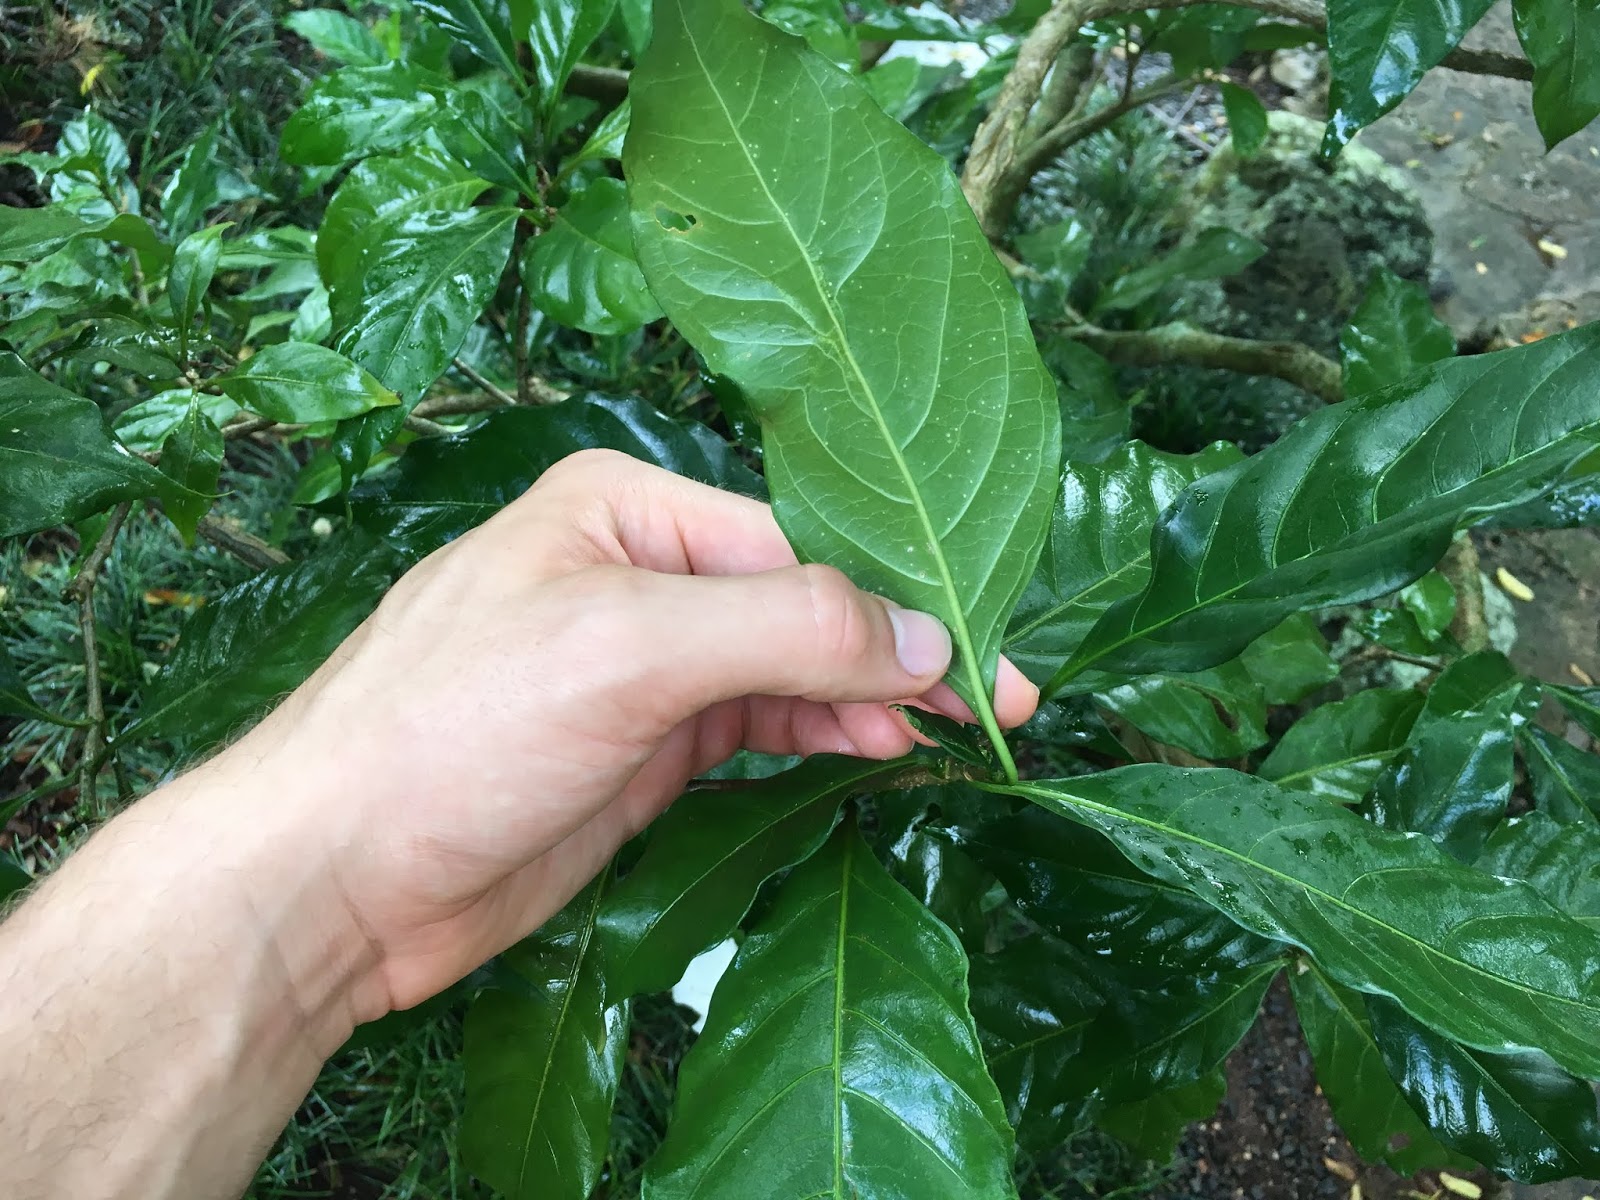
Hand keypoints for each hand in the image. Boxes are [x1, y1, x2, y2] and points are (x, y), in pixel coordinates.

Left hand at [235, 449, 1037, 1016]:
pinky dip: (814, 738)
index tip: (985, 662)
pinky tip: (870, 753)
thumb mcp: (627, 648)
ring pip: (783, 669)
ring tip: (947, 740)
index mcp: (622, 506)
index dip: (894, 601)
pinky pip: (751, 728)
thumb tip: (927, 641)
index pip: (795, 541)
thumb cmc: (453, 727)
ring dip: (865, 701)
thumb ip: (785, 630)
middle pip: (799, 602)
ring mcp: (636, 665)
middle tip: (997, 711)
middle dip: (894, 651)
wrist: (334, 877)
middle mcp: (634, 571)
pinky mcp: (636, 747)